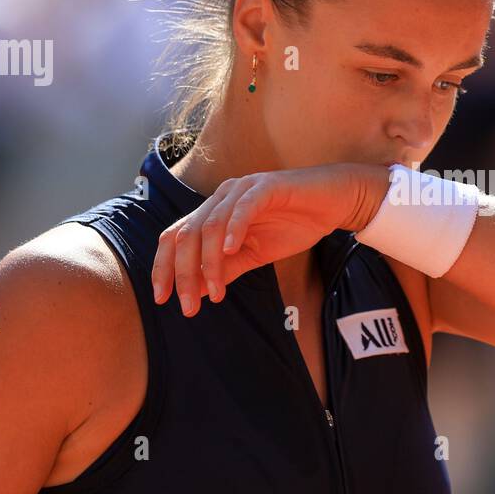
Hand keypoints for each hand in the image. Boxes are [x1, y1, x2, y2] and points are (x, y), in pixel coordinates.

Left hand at [151, 162, 389, 315]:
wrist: (332, 203)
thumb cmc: (294, 225)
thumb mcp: (255, 255)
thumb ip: (226, 270)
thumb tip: (196, 293)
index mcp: (214, 212)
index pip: (175, 237)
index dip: (163, 267)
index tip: (162, 298)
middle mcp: (221, 198)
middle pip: (187, 234)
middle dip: (183, 273)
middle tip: (188, 306)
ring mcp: (242, 189)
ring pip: (211, 225)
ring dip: (208, 262)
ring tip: (216, 292)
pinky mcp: (266, 187)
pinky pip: (243, 208)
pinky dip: (234, 229)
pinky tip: (231, 251)